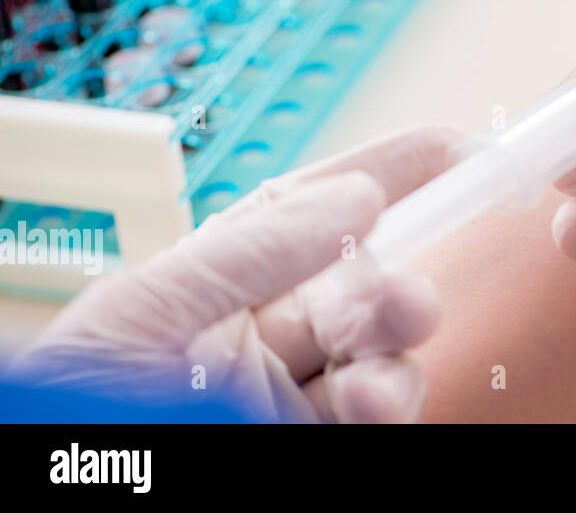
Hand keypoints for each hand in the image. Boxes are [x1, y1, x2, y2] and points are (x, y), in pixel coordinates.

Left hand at [12, 126, 463, 422]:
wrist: (67, 502)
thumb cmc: (76, 407)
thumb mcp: (145, 312)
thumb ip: (253, 251)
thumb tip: (357, 195)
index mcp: (216, 282)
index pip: (315, 210)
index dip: (389, 173)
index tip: (456, 149)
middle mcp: (261, 336)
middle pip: (359, 288)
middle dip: (395, 284)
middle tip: (406, 300)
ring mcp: (290, 396)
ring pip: (379, 357)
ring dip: (394, 351)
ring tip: (375, 371)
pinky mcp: (313, 444)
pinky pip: (375, 418)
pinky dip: (388, 404)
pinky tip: (367, 403)